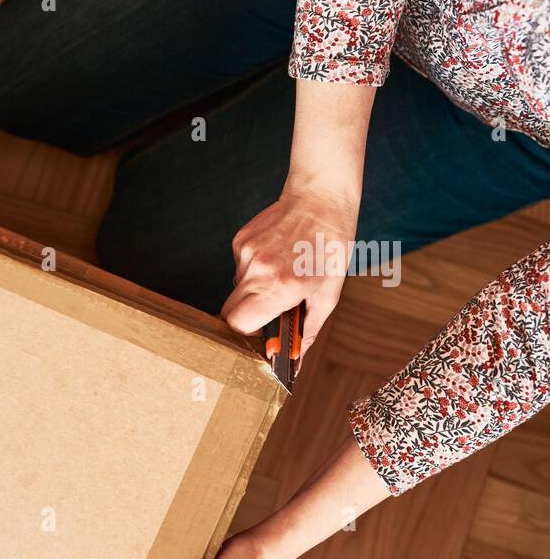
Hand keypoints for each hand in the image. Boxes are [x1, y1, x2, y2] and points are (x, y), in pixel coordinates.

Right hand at [221, 182, 358, 359]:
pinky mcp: (240, 240)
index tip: (262, 330)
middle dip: (245, 316)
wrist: (321, 199)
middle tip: (267, 308)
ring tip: (280, 272)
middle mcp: (257, 272)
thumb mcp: (328, 293)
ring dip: (253, 289)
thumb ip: (309, 329)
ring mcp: (245, 254)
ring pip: (235, 288)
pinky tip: (275, 255)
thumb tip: (296, 358)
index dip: (248, 332)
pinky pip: (239, 267)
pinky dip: (254, 269)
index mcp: (280, 288)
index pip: (239, 324)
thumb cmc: (330, 247)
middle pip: (228, 312)